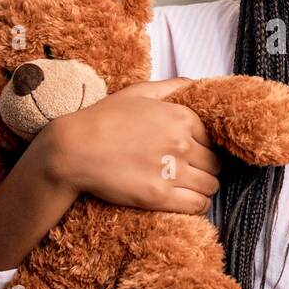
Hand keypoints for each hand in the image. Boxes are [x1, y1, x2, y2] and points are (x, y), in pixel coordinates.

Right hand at [39, 77, 221, 214]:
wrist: (73, 149)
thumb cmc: (103, 118)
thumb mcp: (138, 92)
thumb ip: (172, 86)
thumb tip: (196, 84)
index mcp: (181, 116)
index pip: (213, 139)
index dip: (204, 147)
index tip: (193, 153)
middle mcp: (181, 142)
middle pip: (215, 164)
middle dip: (206, 168)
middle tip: (191, 172)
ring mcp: (171, 170)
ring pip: (210, 186)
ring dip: (203, 188)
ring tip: (189, 187)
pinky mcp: (159, 196)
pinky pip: (197, 204)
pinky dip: (197, 204)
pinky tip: (187, 200)